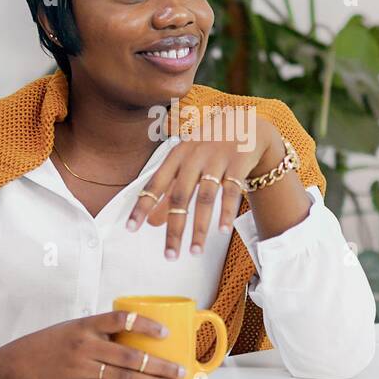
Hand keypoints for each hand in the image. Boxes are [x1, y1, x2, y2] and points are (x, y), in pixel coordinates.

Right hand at [6, 310, 187, 378]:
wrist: (21, 362)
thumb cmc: (52, 342)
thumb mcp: (75, 326)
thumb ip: (102, 331)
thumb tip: (138, 336)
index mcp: (85, 325)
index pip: (119, 319)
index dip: (144, 324)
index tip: (164, 332)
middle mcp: (85, 346)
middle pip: (130, 357)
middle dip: (159, 365)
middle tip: (180, 370)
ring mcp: (82, 369)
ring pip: (124, 378)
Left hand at [126, 117, 282, 258]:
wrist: (247, 123)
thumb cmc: (210, 148)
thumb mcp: (187, 163)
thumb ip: (170, 190)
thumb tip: (151, 222)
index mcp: (177, 156)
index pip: (155, 184)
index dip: (142, 206)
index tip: (131, 228)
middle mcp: (194, 156)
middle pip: (180, 196)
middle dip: (174, 228)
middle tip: (170, 255)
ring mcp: (217, 158)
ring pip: (205, 197)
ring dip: (200, 227)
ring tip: (195, 251)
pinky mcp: (239, 162)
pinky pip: (231, 191)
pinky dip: (226, 212)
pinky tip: (222, 231)